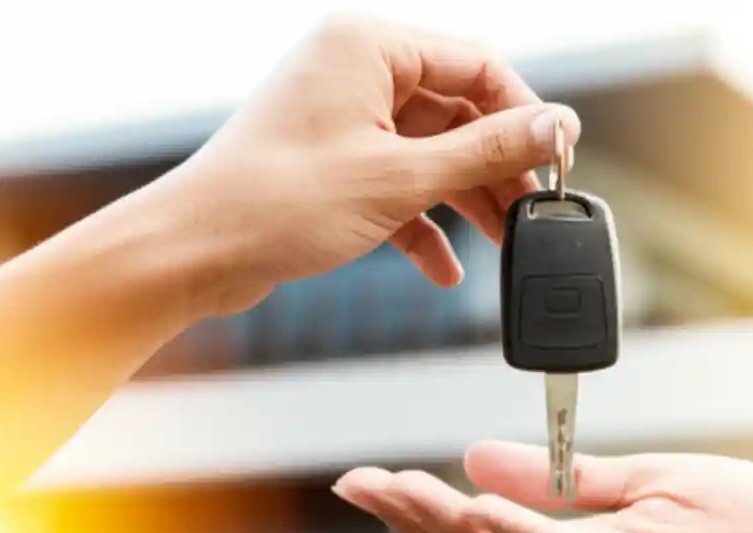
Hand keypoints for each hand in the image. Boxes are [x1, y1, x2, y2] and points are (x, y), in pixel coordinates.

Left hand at [157, 17, 578, 316]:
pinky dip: (422, 222)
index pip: (476, 64)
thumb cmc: (275, 202)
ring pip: (430, 152)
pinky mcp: (332, 164)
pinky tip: (444, 267)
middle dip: (496, 166)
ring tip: (502, 242)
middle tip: (535, 210)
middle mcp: (355, 72)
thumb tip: (553, 127)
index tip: (559, 158)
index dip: (524, 114)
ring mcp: (341, 119)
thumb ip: (487, 151)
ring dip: (466, 199)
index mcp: (368, 46)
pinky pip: (397, 184)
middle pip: (457, 111)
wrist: (193, 254)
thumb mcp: (402, 178)